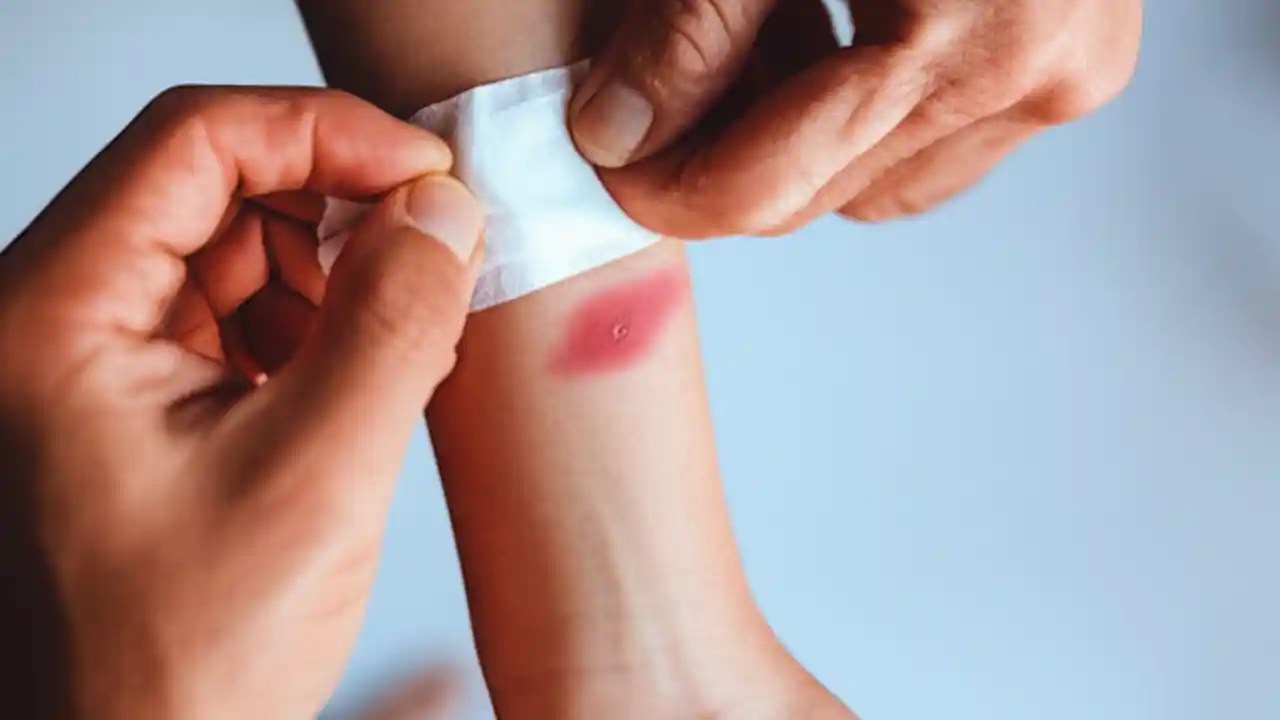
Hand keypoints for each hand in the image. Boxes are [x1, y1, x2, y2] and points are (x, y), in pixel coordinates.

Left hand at [0, 87, 482, 718]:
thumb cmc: (177, 662)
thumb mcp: (315, 480)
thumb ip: (390, 325)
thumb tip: (443, 215)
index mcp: (52, 319)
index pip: (195, 142)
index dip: (325, 135)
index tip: (426, 172)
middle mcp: (54, 321)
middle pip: (217, 188)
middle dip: (340, 210)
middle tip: (436, 253)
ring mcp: (95, 362)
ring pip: (236, 250)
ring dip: (336, 273)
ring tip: (404, 339)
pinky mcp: (140, 399)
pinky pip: (238, 315)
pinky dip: (317, 324)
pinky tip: (363, 376)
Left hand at [570, 0, 1141, 236]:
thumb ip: (693, 26)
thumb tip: (617, 134)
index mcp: (974, 36)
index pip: (773, 183)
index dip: (667, 184)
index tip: (602, 151)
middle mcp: (1035, 78)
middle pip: (818, 194)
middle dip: (717, 154)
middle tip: (643, 97)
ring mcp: (1060, 75)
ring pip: (869, 180)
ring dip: (787, 134)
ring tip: (740, 39)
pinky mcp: (1062, 61)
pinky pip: (925, 138)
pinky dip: (851, 108)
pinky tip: (808, 34)